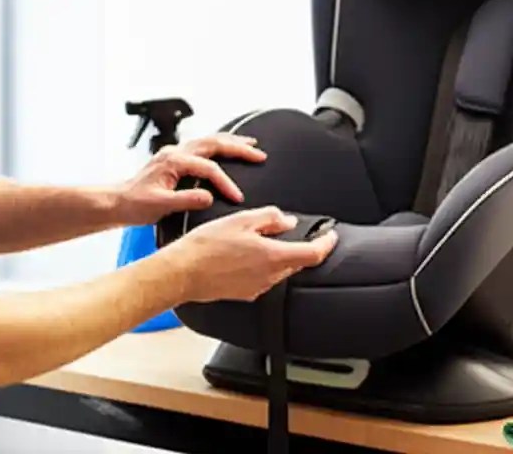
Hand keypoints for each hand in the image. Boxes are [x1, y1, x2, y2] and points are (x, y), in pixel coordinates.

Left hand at [115, 133, 265, 225]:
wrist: (118, 202)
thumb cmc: (135, 205)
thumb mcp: (159, 206)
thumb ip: (185, 200)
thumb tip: (208, 197)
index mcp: (173, 162)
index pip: (208, 168)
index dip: (226, 182)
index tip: (237, 197)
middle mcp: (175, 152)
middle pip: (213, 142)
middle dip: (238, 147)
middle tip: (259, 153)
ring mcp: (175, 152)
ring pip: (209, 140)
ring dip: (231, 141)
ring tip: (251, 144)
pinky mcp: (176, 157)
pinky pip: (202, 145)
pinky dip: (219, 144)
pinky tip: (227, 148)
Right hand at [166, 207, 338, 302]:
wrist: (182, 273)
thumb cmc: (206, 246)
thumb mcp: (241, 221)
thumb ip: (270, 218)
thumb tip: (287, 221)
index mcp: (274, 257)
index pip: (313, 254)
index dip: (326, 243)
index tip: (331, 234)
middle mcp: (270, 277)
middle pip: (297, 262)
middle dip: (301, 247)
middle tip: (293, 231)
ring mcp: (257, 288)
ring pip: (280, 270)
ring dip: (279, 255)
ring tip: (262, 240)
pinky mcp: (245, 294)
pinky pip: (264, 278)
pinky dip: (264, 265)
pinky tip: (246, 255)